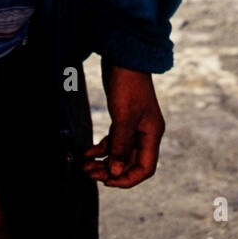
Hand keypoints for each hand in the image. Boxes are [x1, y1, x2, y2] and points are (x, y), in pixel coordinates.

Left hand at [82, 62, 164, 187]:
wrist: (124, 56)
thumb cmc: (128, 84)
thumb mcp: (123, 116)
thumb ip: (120, 145)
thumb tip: (115, 172)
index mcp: (152, 134)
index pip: (145, 168)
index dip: (127, 179)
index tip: (108, 182)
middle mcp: (145, 133)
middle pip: (129, 163)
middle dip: (110, 171)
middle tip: (90, 174)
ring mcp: (134, 126)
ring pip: (119, 153)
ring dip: (103, 162)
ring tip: (85, 167)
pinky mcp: (122, 119)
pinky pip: (112, 141)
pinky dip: (100, 148)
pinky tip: (87, 152)